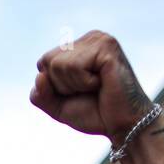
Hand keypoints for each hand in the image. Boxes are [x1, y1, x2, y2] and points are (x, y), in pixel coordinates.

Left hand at [30, 31, 155, 144]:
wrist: (123, 126)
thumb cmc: (95, 114)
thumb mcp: (58, 107)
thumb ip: (41, 95)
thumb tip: (39, 76)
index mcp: (79, 47)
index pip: (44, 62)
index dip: (55, 87)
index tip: (79, 93)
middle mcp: (89, 38)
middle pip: (48, 61)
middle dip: (63, 86)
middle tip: (88, 91)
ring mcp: (99, 39)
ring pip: (59, 64)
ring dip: (74, 85)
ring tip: (96, 87)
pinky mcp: (106, 47)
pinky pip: (75, 66)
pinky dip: (84, 83)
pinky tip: (102, 83)